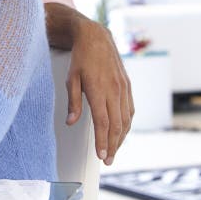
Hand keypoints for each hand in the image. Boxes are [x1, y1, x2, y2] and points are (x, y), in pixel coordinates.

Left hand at [65, 17, 133, 165]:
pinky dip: (127, 124)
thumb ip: (73, 102)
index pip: (103, 123)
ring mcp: (124, 88)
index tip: (102, 157)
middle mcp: (114, 91)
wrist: (96, 37)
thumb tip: (70, 122)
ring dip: (122, 137)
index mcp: (99, 90)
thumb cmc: (80, 58)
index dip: (103, 142)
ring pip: (126, 119)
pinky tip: (122, 132)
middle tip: (109, 161)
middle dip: (113, 146)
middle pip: (117, 125)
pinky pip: (130, 109)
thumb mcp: (71, 79)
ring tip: (114, 151)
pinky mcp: (128, 85)